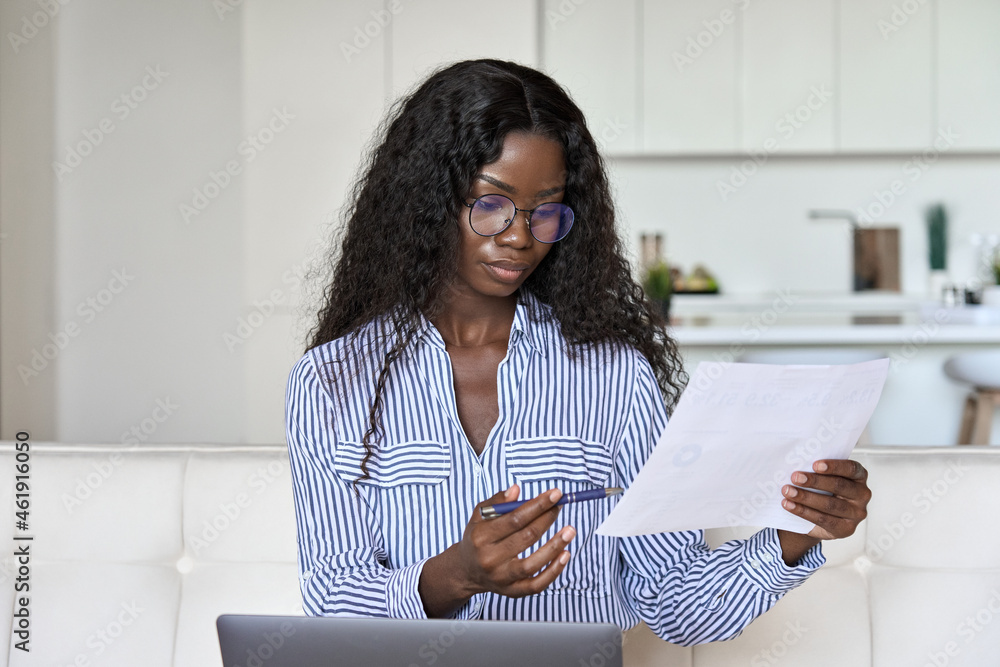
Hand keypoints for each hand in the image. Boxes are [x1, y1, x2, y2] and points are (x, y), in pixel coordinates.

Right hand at [419, 484, 574, 616]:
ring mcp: (501, 578)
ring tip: (570, 530)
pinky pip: (536, 585)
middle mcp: (489, 559)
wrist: (467, 571)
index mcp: (481, 537)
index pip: (514, 519)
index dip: (537, 505)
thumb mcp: (479, 516)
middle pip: (525, 538)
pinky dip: (553, 571)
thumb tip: (516, 490)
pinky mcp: (512, 591)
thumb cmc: (478, 537)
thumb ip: (497, 502)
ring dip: (555, 546)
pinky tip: (565, 554)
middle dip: (547, 519)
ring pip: (532, 564)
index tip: (555, 494)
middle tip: (561, 506)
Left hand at [776, 459, 870, 563]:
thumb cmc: (822, 489)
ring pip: (830, 504)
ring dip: (806, 497)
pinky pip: (823, 520)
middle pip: (839, 486)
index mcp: (859, 476)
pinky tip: (789, 505)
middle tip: (795, 477)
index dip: (834, 466)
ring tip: (787, 491)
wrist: (819, 516)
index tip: (814, 464)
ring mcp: (857, 513)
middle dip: (815, 481)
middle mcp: (862, 494)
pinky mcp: (846, 529)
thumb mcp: (824, 477)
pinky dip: (803, 512)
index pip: (851, 468)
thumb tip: (795, 462)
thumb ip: (817, 470)